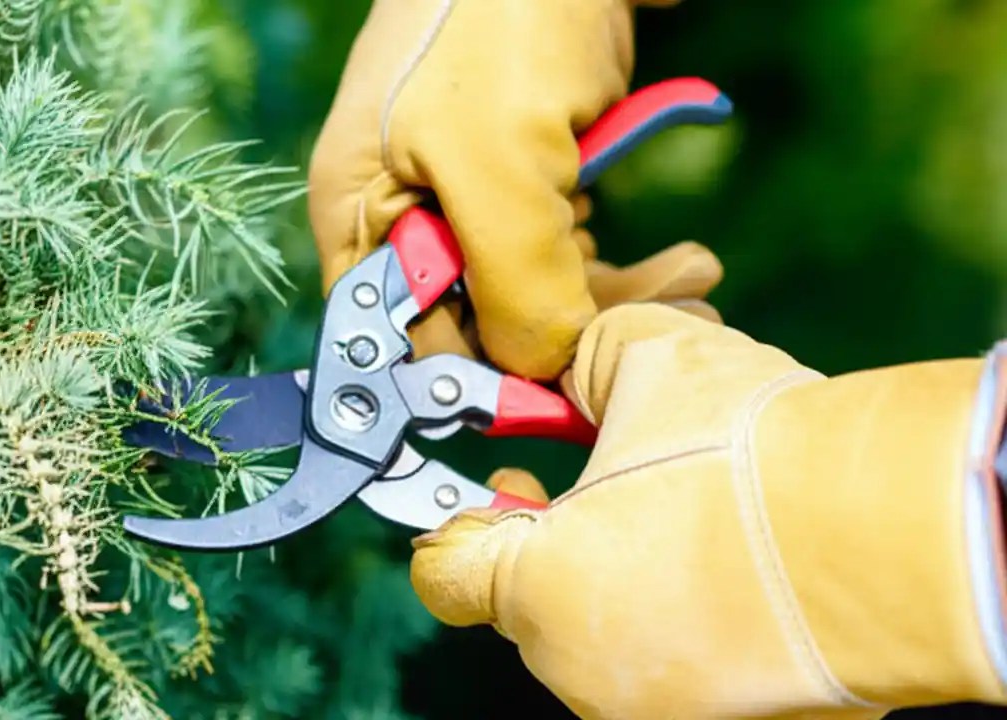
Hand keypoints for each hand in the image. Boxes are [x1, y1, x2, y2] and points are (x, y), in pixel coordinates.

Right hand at [308, 0, 719, 381]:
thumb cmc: (504, 22)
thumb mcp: (502, 159)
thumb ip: (512, 281)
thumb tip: (538, 370)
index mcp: (364, 222)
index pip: (400, 349)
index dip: (478, 389)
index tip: (567, 404)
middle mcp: (406, 226)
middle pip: (474, 333)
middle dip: (567, 345)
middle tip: (664, 338)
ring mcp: (467, 206)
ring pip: (531, 303)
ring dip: (614, 307)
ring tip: (698, 285)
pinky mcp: (525, 189)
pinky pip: (564, 260)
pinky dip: (623, 273)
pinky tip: (689, 264)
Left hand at [410, 303, 1006, 718]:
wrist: (897, 530)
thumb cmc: (757, 449)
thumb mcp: (639, 357)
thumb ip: (572, 364)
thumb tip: (558, 367)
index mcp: (538, 593)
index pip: (447, 571)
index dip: (465, 517)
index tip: (506, 486)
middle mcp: (582, 672)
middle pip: (531, 603)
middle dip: (559, 542)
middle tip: (612, 488)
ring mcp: (656, 709)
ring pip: (605, 635)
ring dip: (626, 580)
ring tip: (691, 521)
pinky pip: (677, 666)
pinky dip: (688, 619)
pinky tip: (734, 569)